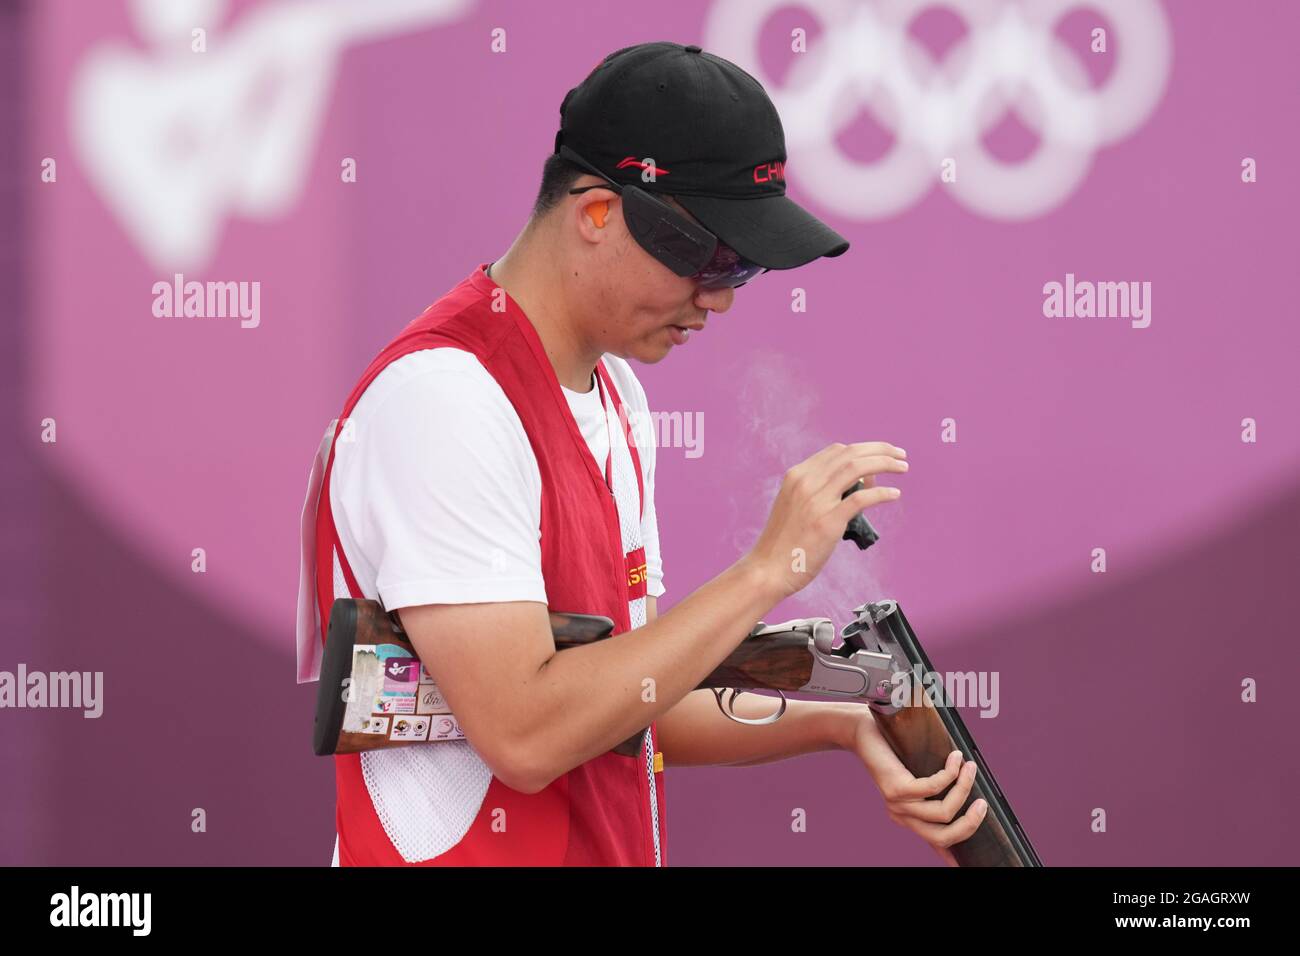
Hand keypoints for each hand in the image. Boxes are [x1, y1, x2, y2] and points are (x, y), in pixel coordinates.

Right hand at [745, 442, 907, 599]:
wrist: (768, 569)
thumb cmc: (784, 543)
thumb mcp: (795, 507)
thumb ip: (820, 493)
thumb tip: (858, 486)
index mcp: (797, 476)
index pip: (836, 451)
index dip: (862, 451)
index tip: (878, 460)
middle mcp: (806, 482)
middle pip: (850, 453)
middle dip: (880, 450)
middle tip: (900, 455)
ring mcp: (816, 501)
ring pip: (857, 468)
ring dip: (885, 464)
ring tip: (903, 467)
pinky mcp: (827, 522)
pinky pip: (861, 498)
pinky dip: (881, 493)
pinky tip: (894, 495)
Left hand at [849, 710, 987, 864]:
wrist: (862, 733)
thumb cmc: (894, 752)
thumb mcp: (917, 775)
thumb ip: (936, 789)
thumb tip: (966, 793)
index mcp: (909, 818)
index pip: (935, 844)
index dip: (952, 858)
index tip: (968, 866)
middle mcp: (903, 816)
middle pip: (943, 836)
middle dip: (970, 823)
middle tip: (983, 804)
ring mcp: (898, 804)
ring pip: (943, 812)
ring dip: (963, 789)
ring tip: (971, 768)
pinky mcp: (896, 788)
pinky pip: (933, 788)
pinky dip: (950, 774)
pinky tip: (956, 759)